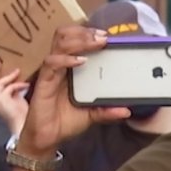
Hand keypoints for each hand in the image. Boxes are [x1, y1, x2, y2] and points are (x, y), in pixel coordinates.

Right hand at [0, 60, 29, 134]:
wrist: (21, 126)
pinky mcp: (1, 99)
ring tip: (18, 71)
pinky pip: (10, 87)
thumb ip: (11, 93)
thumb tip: (15, 83)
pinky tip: (26, 85)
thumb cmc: (20, 116)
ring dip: (9, 76)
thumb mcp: (14, 101)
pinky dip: (19, 85)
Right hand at [16, 26, 128, 157]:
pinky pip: (52, 63)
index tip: (107, 36)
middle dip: (84, 32)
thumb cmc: (65, 121)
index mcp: (70, 68)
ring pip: (59, 43)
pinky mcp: (43, 82)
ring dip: (78, 39)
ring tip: (95, 42)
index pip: (75, 40)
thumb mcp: (92, 115)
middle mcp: (60, 66)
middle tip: (102, 37)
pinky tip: (80, 61)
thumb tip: (127, 111)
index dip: (89, 33)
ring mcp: (51, 72)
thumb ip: (107, 110)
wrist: (47, 139)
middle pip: (65, 35)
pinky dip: (66, 59)